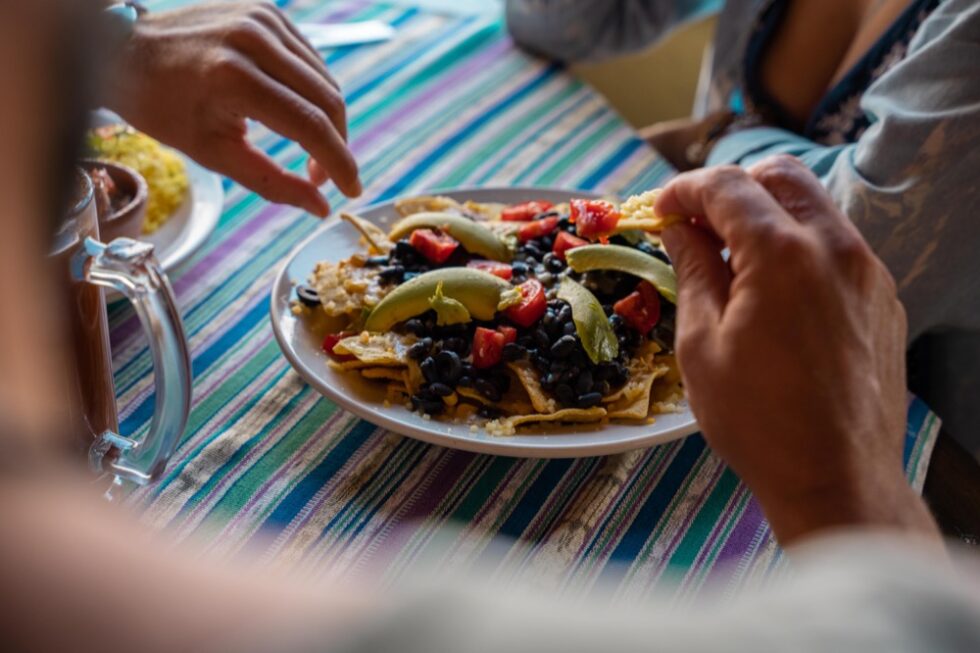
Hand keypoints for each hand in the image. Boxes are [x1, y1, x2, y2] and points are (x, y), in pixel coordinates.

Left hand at [105, 1, 359, 216]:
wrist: (126, 50)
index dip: (338, 163)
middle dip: (336, 146)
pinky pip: (310, 60)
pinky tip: (296, 114)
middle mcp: (253, 39)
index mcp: (233, 77)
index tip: (352, 191)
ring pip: (325, 80)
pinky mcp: (267, 10)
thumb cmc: (163, 108)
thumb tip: (321, 208)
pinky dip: (313, 93)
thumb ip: (272, 183)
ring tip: (308, 151)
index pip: (310, 125)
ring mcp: (262, 17)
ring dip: (328, 122)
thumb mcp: (212, 155)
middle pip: (328, 101)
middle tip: (321, 177)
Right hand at [657, 156, 938, 545]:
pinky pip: (837, 248)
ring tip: (731, 261)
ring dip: (767, 216)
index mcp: (783, 254)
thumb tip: (680, 231)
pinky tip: (774, 293)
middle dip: (732, 188)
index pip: (727, 187)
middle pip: (780, 177)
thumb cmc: (757, 419)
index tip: (660, 210)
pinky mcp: (883, 299)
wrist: (839, 478)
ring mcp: (868, 272)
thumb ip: (692, 271)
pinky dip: (799, 248)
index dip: (684, 190)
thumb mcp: (701, 344)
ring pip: (814, 208)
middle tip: (696, 224)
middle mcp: (836, 247)